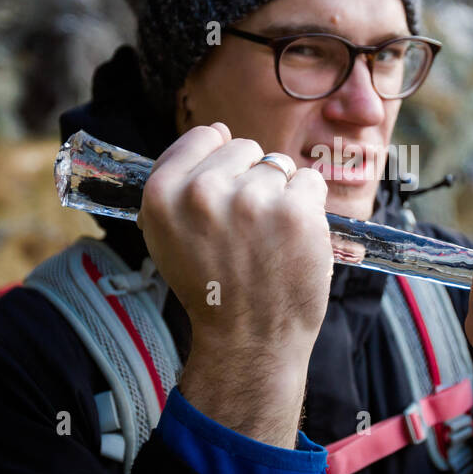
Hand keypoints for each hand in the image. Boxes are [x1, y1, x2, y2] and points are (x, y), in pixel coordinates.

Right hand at [137, 122, 331, 446]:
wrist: (250, 341)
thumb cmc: (212, 290)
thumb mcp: (168, 237)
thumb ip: (181, 183)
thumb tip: (216, 132)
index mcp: (163, 194)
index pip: (204, 136)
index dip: (220, 162)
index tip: (224, 194)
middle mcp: (202, 191)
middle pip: (245, 148)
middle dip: (251, 180)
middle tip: (247, 231)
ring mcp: (251, 199)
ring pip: (279, 166)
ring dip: (281, 196)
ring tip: (269, 240)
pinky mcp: (295, 211)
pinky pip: (310, 182)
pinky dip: (310, 208)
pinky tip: (294, 240)